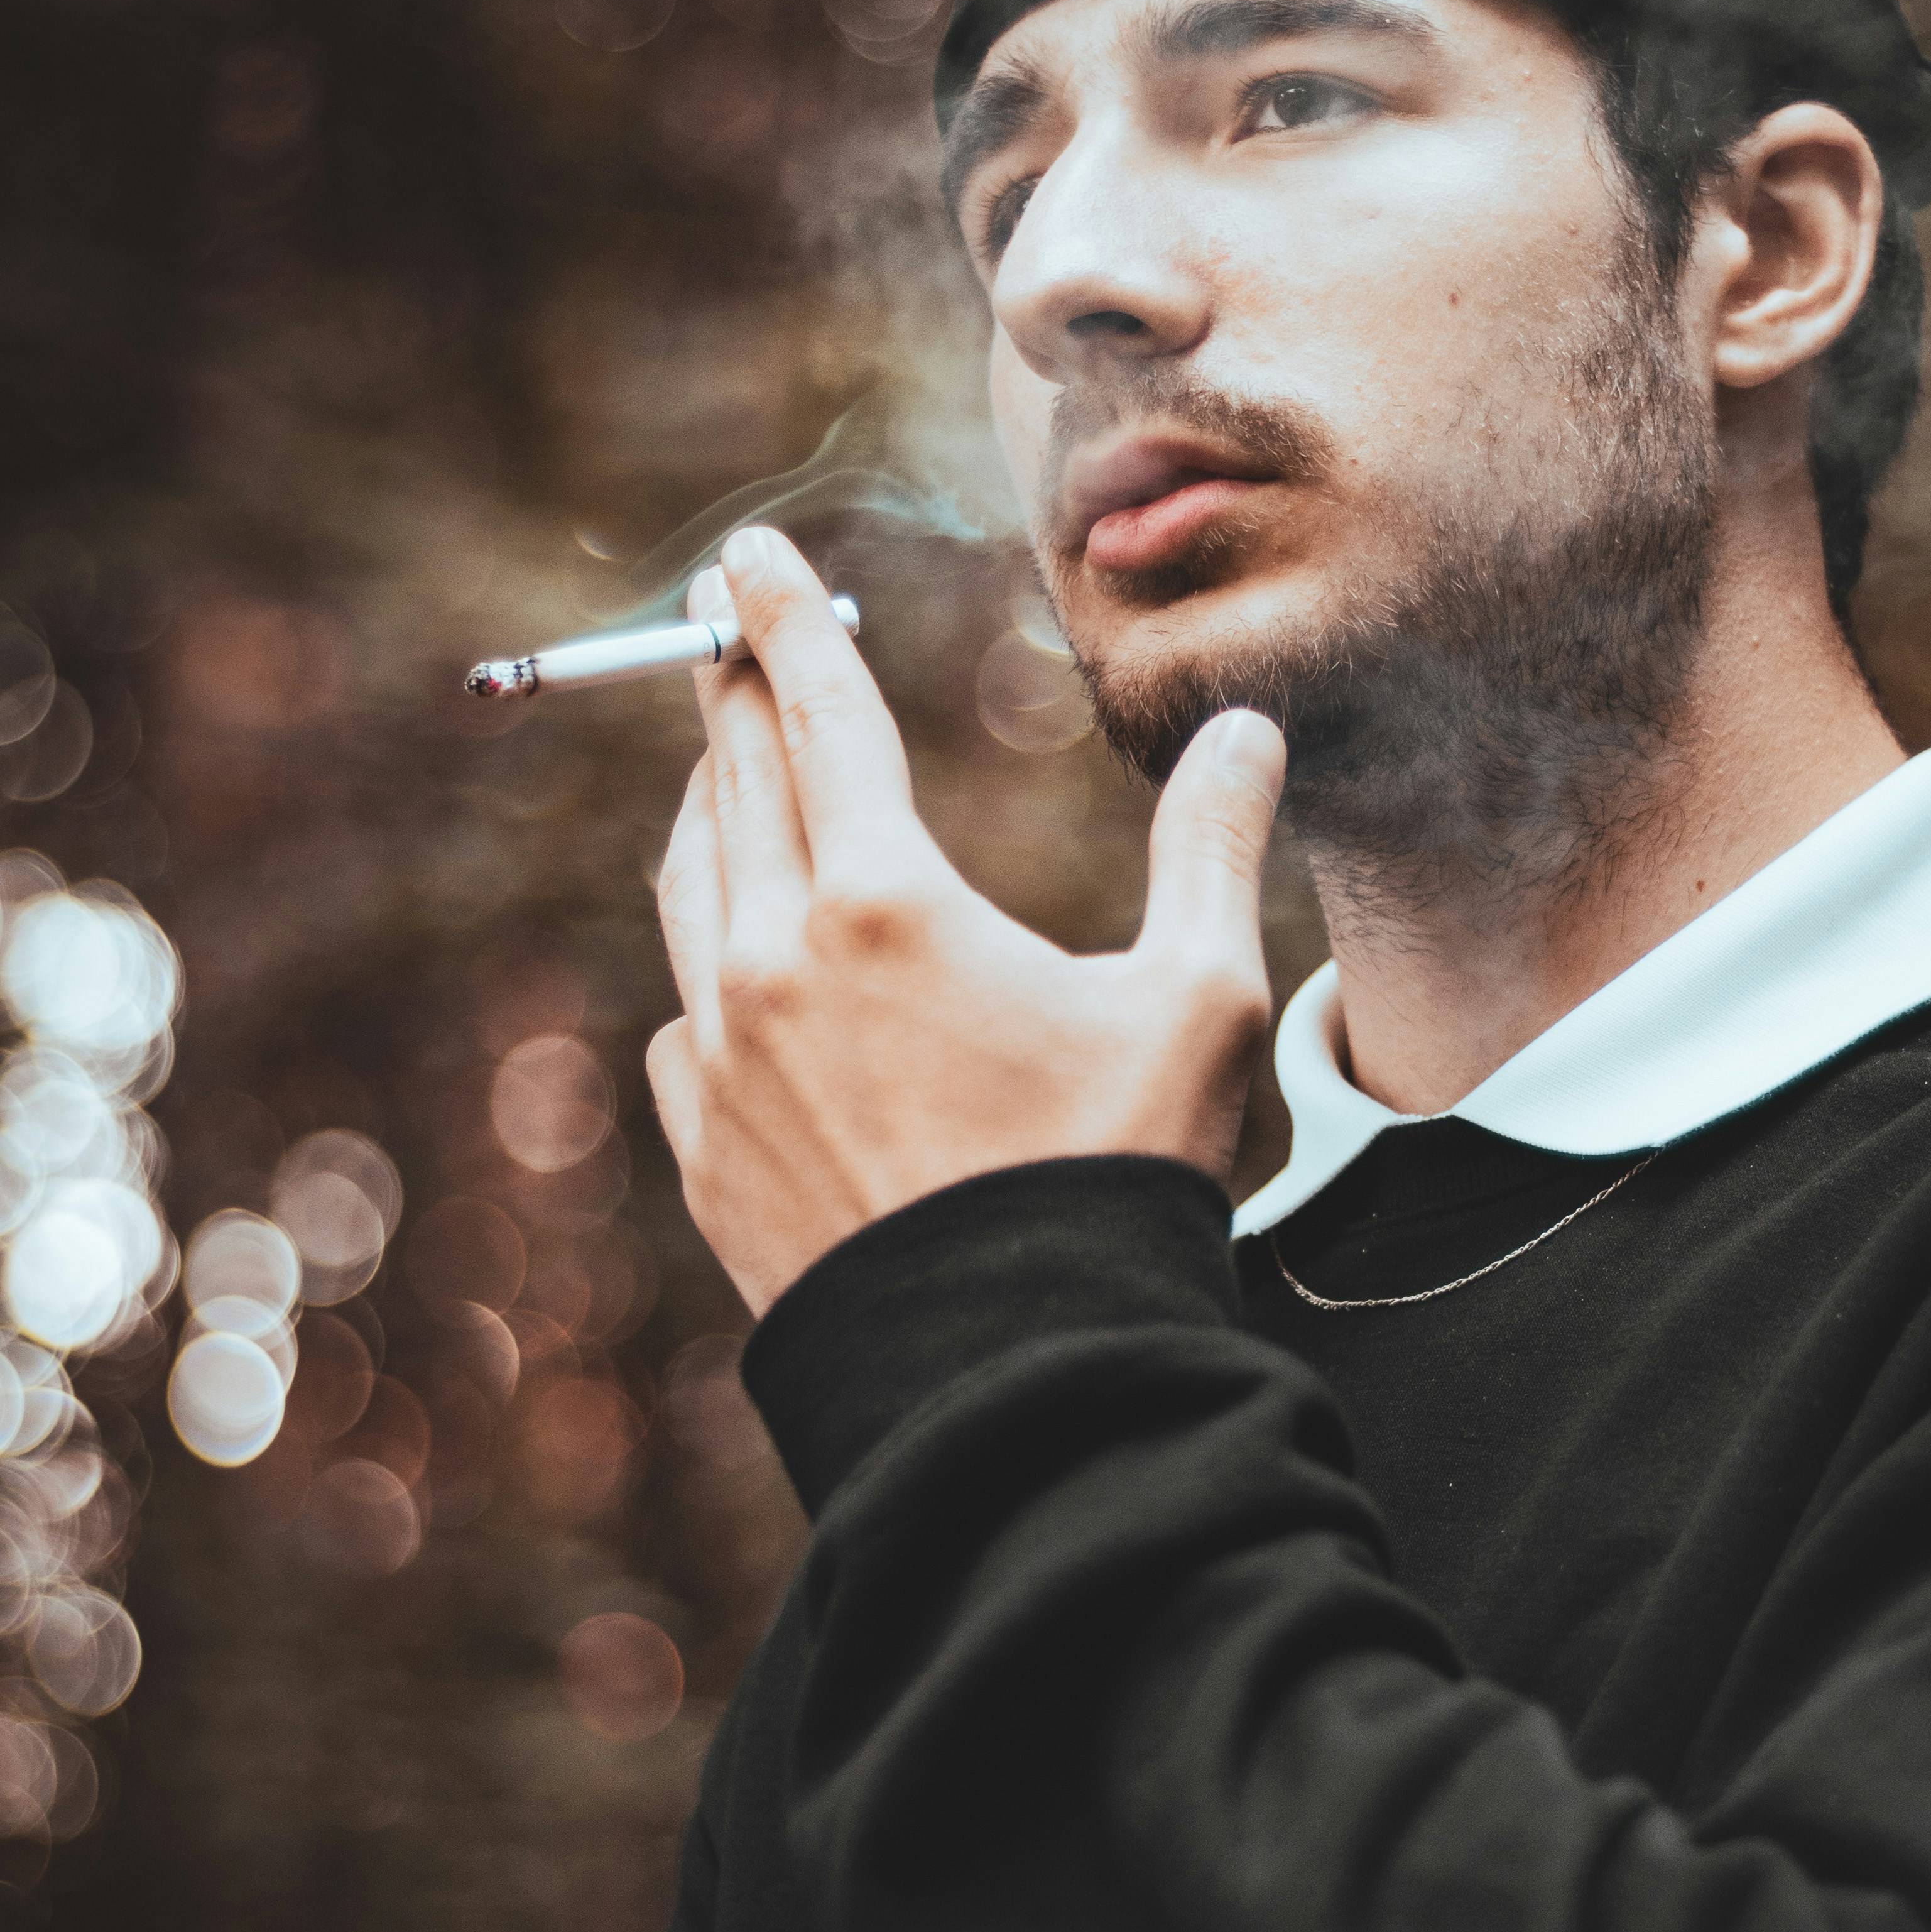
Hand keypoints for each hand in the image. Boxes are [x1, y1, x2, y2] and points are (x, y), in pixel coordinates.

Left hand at [647, 525, 1286, 1316]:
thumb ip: (1210, 850)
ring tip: (730, 776)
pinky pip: (685, 1017)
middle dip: (738, 694)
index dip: (784, 618)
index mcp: (884, 904)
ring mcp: (722, 1062)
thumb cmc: (1117, 1182)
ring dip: (710, 813)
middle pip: (736, 782)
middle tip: (731, 637)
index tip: (748, 556)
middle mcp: (773, 964)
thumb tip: (1244, 735)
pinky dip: (711, 964)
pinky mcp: (704, 1149)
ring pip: (689, 890)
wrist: (1011, 1375)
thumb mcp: (1201, 1005)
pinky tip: (742, 969)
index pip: (817, 711)